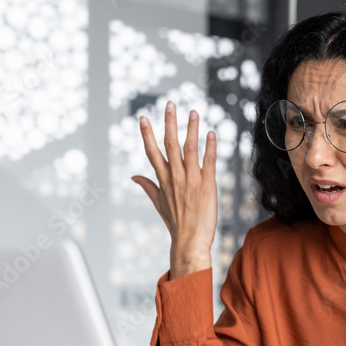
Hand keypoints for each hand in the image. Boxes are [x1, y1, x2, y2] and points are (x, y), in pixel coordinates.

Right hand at [132, 101, 217, 279]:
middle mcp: (175, 178)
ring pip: (190, 149)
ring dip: (191, 129)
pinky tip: (212, 133)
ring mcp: (191, 181)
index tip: (143, 117)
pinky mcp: (207, 186)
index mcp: (163, 180)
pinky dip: (210, 147)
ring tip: (194, 112)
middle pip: (170, 144)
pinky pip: (209, 162)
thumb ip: (148, 187)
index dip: (147, 134)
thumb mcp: (159, 204)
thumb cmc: (176, 224)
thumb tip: (133, 177)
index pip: (152, 152)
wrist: (190, 243)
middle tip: (171, 103)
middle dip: (169, 122)